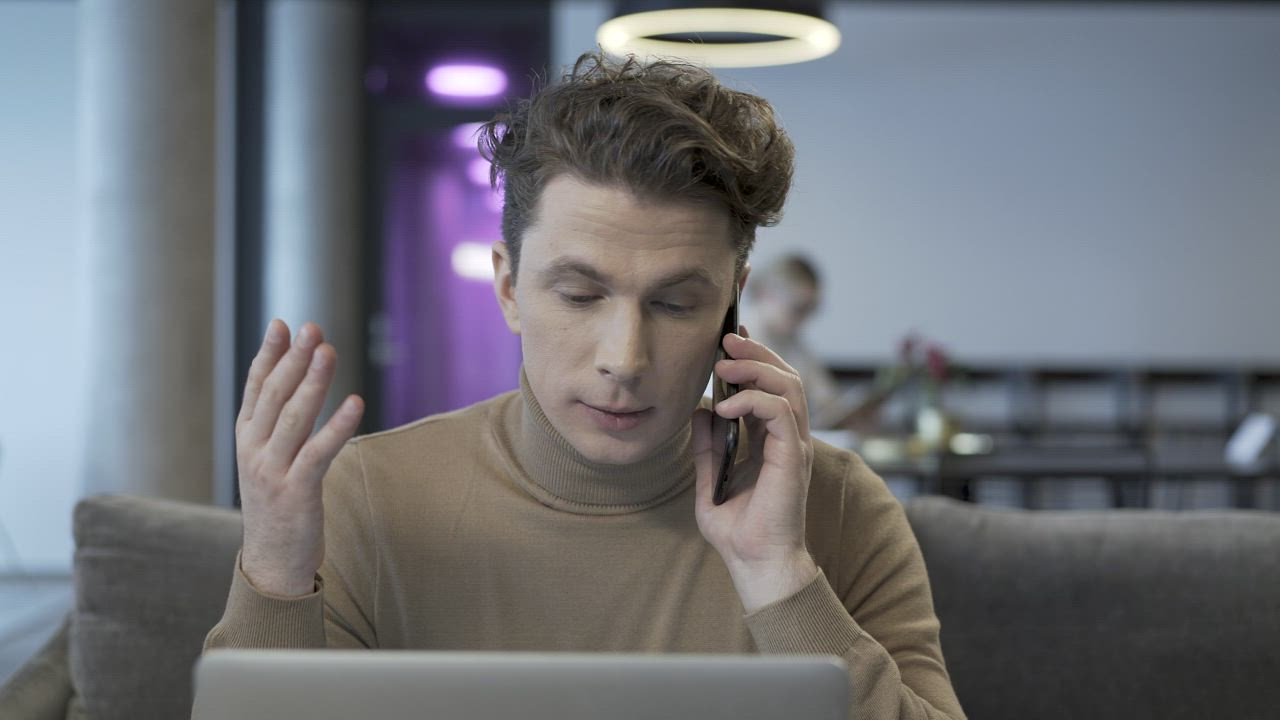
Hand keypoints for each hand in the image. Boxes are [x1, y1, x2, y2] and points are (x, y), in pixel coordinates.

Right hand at [236, 320, 363, 596]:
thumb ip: (276, 426)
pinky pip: (318, 452)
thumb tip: (295, 385)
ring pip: (294, 417)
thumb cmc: (278, 507)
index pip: (255, 387)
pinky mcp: (296, 492)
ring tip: (329, 351)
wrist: (271, 564)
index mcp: (246, 439)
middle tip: (313, 328)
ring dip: (313, 381)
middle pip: (274, 394)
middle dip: (294, 358)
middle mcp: (254, 451)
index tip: (283, 324)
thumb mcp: (268, 461)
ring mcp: (272, 471)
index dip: (269, 354)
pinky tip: (355, 403)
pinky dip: (337, 425)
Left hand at [692, 327, 817, 613]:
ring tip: (724, 365)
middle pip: (784, 376)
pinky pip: (780, 411)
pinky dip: (753, 399)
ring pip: (788, 385)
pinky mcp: (793, 456)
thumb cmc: (738, 530)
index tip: (727, 341)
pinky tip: (727, 405)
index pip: (770, 386)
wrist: (755, 563)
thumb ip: (706, 445)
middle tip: (726, 340)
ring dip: (755, 367)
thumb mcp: (710, 479)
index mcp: (773, 440)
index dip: (753, 359)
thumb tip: (699, 410)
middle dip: (756, 353)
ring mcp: (794, 445)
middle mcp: (789, 437)